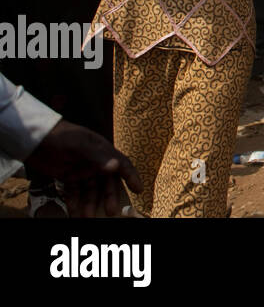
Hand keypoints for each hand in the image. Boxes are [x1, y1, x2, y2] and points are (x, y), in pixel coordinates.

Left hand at [25, 119, 142, 216]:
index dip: (131, 176)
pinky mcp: (68, 176)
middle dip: (109, 197)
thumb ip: (98, 156)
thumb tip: (116, 167)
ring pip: (90, 190)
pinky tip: (73, 212)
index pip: (122, 164)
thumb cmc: (62, 136)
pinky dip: (74, 202)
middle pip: (106, 182)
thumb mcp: (80, 144)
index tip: (139, 190)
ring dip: (89, 203)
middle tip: (111, 212)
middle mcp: (95, 161)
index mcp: (103, 151)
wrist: (35, 138)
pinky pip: (74, 192)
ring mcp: (82, 170)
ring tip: (86, 217)